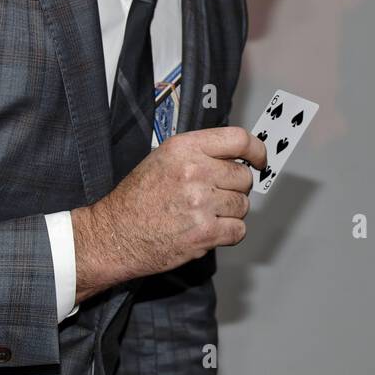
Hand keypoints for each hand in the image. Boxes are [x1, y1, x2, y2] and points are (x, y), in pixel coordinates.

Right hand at [70, 126, 264, 301]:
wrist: (114, 235)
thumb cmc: (136, 199)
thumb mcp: (162, 158)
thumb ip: (199, 153)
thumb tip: (236, 155)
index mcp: (184, 148)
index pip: (238, 140)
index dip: (256, 150)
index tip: (260, 159)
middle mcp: (194, 172)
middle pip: (244, 177)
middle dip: (234, 188)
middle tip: (214, 196)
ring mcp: (201, 204)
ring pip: (243, 205)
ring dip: (230, 212)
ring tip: (204, 214)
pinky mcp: (204, 233)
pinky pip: (238, 230)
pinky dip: (228, 233)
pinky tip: (208, 230)